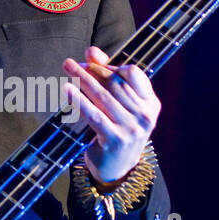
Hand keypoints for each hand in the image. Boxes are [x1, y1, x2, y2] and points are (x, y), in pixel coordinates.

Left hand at [62, 46, 160, 186]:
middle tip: (72, 64)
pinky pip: (94, 115)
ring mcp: (131, 128)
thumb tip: (92, 51)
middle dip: (92, 71)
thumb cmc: (118, 129)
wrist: (118, 168)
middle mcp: (145, 115)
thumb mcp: (120, 105)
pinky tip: (67, 90)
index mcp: (151, 103)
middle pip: (115, 84)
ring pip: (103, 97)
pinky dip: (79, 100)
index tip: (91, 63)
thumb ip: (108, 76)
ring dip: (83, 80)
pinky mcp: (115, 140)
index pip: (134, 74)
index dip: (112, 66)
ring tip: (67, 69)